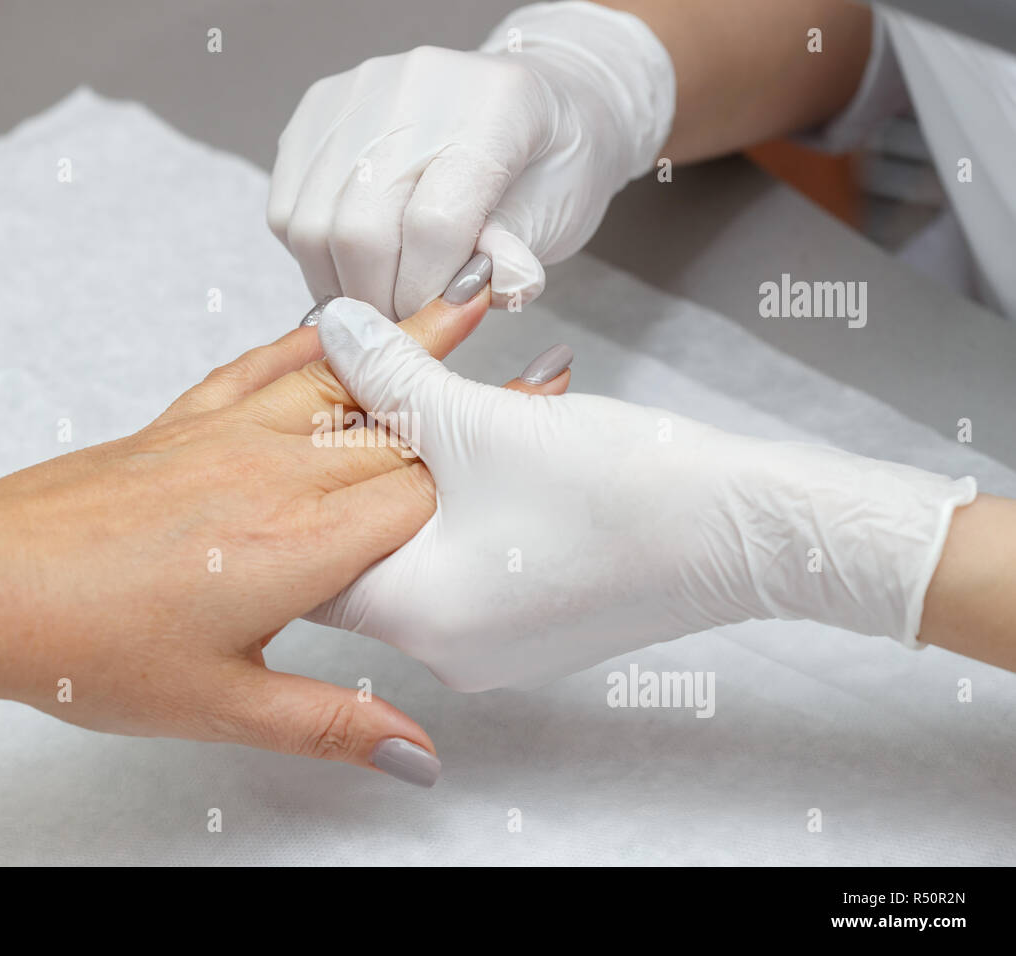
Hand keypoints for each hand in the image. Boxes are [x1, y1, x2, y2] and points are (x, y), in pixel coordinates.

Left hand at [0, 286, 517, 786]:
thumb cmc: (88, 647)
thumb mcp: (222, 706)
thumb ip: (332, 724)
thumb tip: (416, 755)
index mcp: (301, 546)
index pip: (424, 497)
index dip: (491, 474)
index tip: (545, 451)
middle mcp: (276, 473)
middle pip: (400, 429)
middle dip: (475, 406)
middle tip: (544, 377)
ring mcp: (228, 436)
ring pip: (343, 377)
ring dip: (410, 342)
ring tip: (470, 302)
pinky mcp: (185, 420)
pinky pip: (264, 364)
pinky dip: (312, 337)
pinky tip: (339, 320)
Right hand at [267, 1, 674, 318]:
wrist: (536, 106)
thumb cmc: (551, 164)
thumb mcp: (558, 212)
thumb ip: (516, 252)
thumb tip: (488, 288)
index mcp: (495, 107)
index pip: (435, 224)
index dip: (426, 293)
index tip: (432, 324)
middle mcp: (418, 86)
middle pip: (359, 227)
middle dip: (377, 300)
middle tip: (400, 327)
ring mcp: (359, 93)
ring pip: (311, 224)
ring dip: (340, 285)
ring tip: (377, 299)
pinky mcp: (318, 111)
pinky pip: (287, 207)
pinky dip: (312, 256)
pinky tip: (352, 266)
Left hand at [309, 299, 976, 691]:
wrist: (745, 532)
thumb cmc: (624, 490)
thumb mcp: (483, 419)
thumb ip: (391, 373)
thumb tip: (333, 326)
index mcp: (416, 615)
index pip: (308, 560)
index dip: (291, 487)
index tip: (291, 430)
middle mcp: (445, 650)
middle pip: (359, 560)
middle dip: (350, 481)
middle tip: (344, 408)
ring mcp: (492, 648)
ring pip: (415, 562)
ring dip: (407, 495)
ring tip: (410, 425)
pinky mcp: (530, 630)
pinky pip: (463, 573)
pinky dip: (453, 519)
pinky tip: (470, 467)